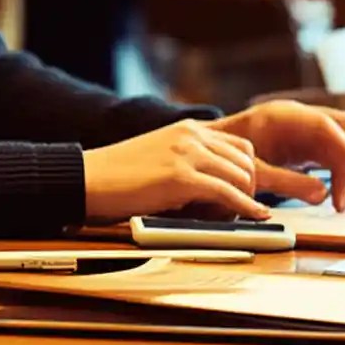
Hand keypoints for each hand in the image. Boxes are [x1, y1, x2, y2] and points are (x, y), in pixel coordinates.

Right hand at [82, 119, 267, 223]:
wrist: (88, 178)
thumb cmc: (120, 175)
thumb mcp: (162, 156)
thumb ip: (189, 160)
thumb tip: (215, 184)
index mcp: (189, 129)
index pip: (239, 144)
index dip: (249, 169)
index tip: (248, 190)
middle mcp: (193, 135)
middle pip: (246, 159)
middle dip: (251, 185)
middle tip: (245, 207)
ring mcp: (188, 153)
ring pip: (241, 175)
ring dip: (247, 198)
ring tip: (241, 216)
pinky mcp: (181, 177)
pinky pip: (227, 192)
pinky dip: (245, 206)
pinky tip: (256, 216)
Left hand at [206, 101, 344, 211]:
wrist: (203, 152)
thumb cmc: (223, 158)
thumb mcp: (254, 171)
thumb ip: (287, 181)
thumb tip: (323, 194)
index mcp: (283, 116)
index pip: (326, 126)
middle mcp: (298, 118)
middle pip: (340, 132)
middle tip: (342, 199)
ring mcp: (302, 130)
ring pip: (339, 145)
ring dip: (344, 172)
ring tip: (338, 203)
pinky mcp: (304, 145)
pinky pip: (330, 155)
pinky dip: (335, 174)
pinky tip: (332, 195)